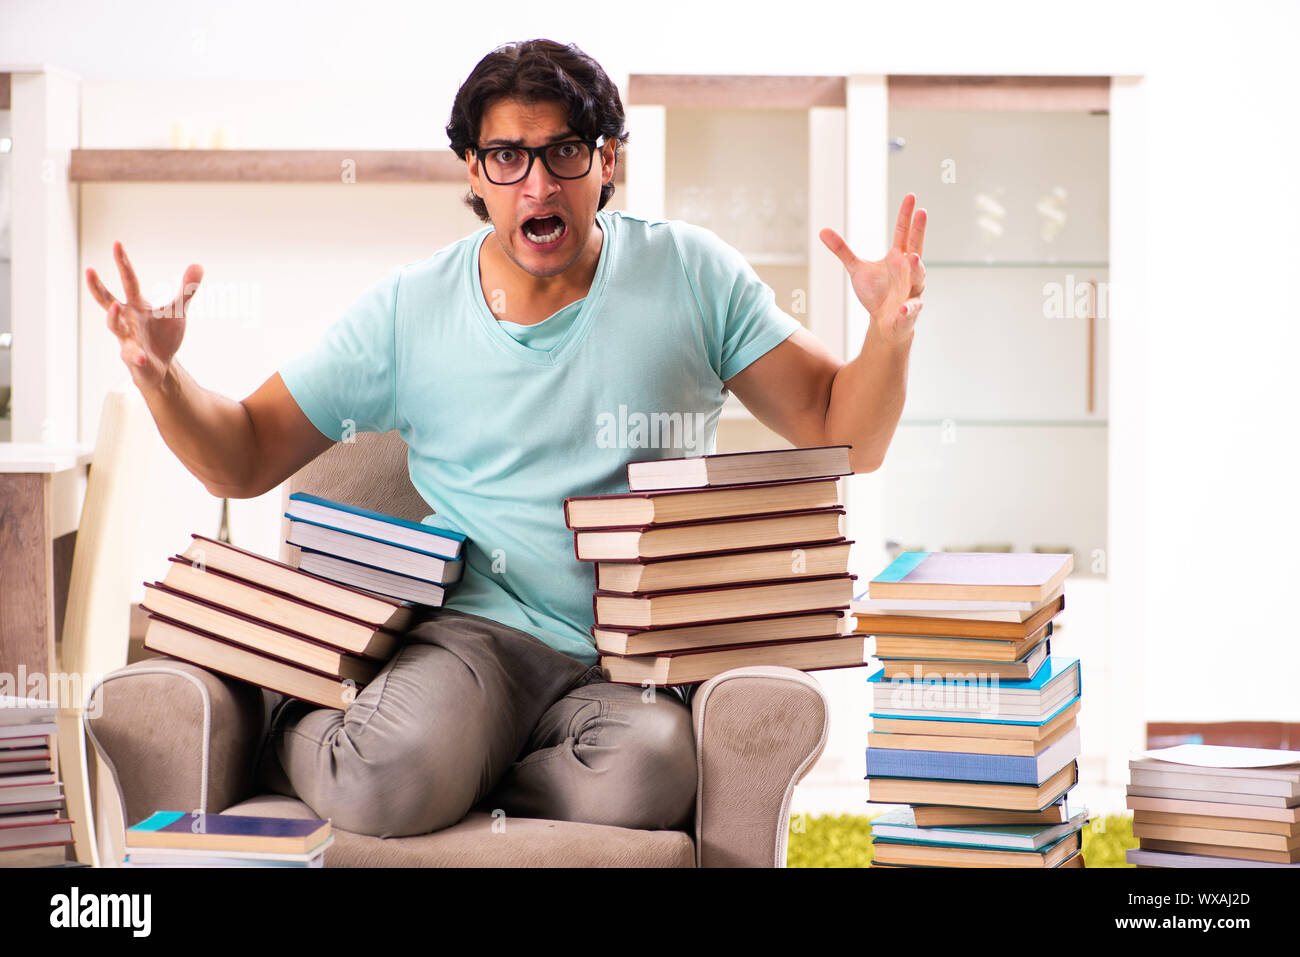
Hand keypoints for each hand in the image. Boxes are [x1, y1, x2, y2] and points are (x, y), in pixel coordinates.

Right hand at [86, 243, 202, 392]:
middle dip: (97, 287)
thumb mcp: (177, 311)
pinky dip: (135, 356)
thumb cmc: (164, 336)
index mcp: (136, 306)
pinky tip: (140, 357)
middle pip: (107, 301)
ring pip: (114, 327)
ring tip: (117, 308)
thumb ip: (186, 290)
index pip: (128, 281)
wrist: (162, 367)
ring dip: (113, 318)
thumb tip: (198, 265)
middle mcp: (127, 320)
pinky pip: (132, 357)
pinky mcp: (134, 359)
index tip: (117, 243)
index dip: (122, 263)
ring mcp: (127, 339)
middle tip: (90, 270)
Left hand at [819, 193, 926, 344]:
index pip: (903, 232)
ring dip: (916, 268)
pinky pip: (910, 309)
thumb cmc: (875, 292)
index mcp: (898, 258)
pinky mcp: (909, 311)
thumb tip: (822, 230)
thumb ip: (842, 250)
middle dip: (919, 230)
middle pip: (916, 247)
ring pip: (918, 277)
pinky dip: (907, 308)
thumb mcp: (856, 269)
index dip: (906, 215)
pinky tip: (902, 307)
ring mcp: (912, 290)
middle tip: (922, 212)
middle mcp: (909, 271)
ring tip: (912, 257)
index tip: (911, 197)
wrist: (884, 322)